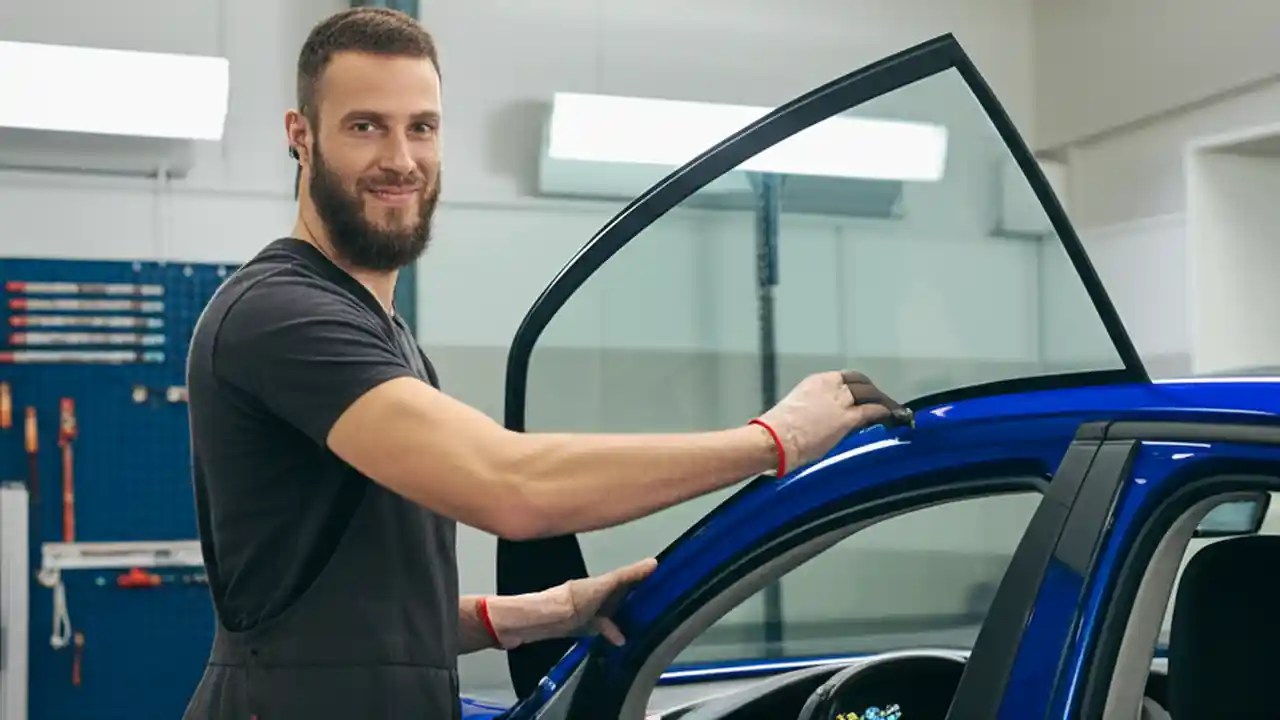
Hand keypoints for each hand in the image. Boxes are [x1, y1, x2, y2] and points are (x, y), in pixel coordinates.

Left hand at [561, 557, 657, 644]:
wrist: (550, 618)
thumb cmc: (578, 597)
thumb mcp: (606, 584)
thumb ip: (628, 575)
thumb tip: (654, 562)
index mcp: (607, 583)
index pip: (631, 579)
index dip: (645, 580)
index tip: (664, 585)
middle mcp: (602, 595)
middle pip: (624, 597)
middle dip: (639, 603)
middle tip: (660, 609)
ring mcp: (594, 611)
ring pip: (616, 614)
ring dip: (627, 619)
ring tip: (644, 627)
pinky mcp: (587, 626)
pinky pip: (605, 629)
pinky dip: (614, 634)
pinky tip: (621, 642)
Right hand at [757, 370, 903, 469]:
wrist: (773, 439)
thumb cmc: (777, 431)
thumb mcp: (797, 411)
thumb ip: (813, 411)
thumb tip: (821, 422)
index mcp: (816, 382)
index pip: (845, 379)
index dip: (858, 387)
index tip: (864, 396)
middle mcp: (831, 385)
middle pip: (861, 384)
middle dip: (874, 393)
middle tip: (883, 404)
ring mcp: (840, 400)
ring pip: (871, 395)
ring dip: (884, 402)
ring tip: (894, 412)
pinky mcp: (848, 418)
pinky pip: (872, 411)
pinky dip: (885, 413)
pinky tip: (893, 419)